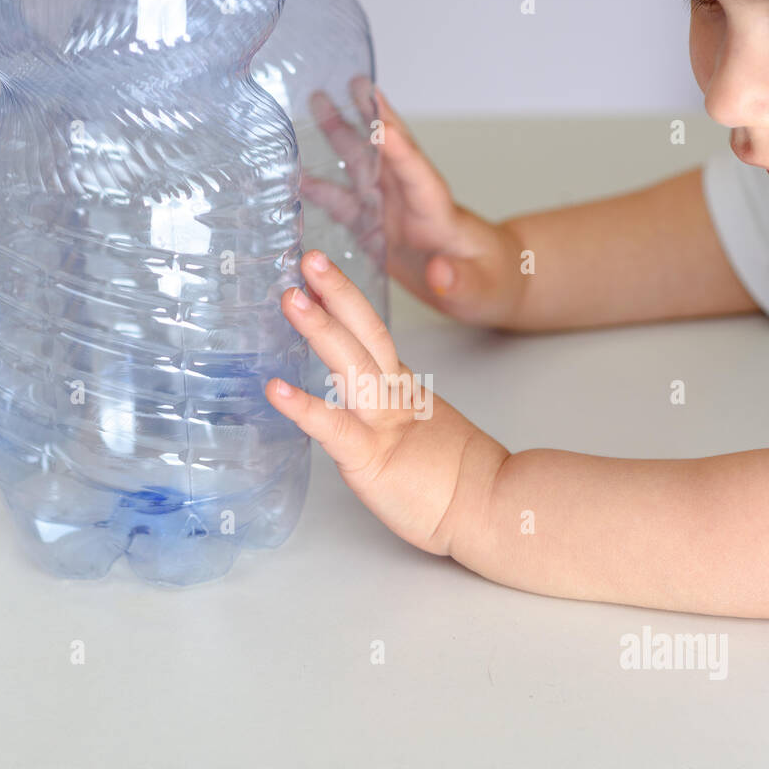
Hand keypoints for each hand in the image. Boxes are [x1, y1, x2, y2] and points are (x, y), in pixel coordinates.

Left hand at [265, 249, 507, 554]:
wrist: (493, 510)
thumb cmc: (456, 483)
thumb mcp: (422, 433)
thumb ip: (393, 415)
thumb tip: (361, 410)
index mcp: (404, 390)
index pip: (372, 334)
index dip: (346, 301)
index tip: (319, 274)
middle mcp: (393, 398)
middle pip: (364, 333)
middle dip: (336, 293)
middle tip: (308, 259)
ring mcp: (383, 425)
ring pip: (351, 366)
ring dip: (319, 329)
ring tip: (290, 299)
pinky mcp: (371, 458)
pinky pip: (333, 428)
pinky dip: (302, 407)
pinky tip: (275, 389)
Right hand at [305, 79, 526, 327]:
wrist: (488, 287)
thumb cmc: (491, 282)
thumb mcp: (482, 289)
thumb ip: (461, 280)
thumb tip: (439, 274)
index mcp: (438, 212)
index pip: (417, 174)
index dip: (398, 150)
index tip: (380, 124)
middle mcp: (412, 203)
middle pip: (385, 155)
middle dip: (365, 119)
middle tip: (345, 83)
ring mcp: (394, 214)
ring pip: (363, 170)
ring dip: (341, 140)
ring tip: (317, 105)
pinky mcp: (381, 232)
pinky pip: (349, 206)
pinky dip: (326, 192)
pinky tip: (301, 179)